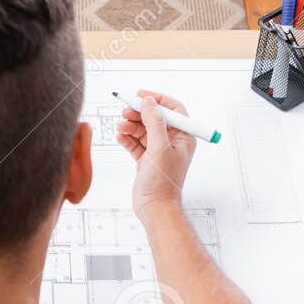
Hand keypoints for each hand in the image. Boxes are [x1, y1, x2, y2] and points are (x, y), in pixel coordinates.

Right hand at [115, 90, 195, 220]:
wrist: (155, 208)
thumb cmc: (163, 184)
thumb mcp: (160, 147)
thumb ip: (154, 122)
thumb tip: (149, 102)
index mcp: (183, 138)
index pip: (173, 109)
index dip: (157, 100)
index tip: (141, 95)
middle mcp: (172, 142)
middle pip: (154, 118)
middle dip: (139, 113)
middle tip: (126, 111)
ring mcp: (158, 151)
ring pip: (143, 130)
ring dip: (131, 126)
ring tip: (121, 127)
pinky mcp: (146, 160)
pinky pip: (136, 143)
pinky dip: (127, 138)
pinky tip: (120, 137)